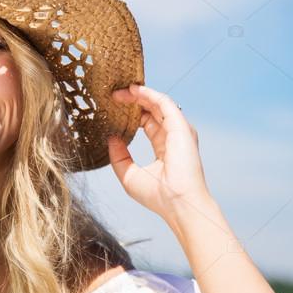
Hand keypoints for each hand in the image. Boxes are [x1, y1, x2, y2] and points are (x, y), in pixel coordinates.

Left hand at [107, 84, 211, 226]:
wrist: (177, 203)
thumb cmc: (158, 195)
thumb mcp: (129, 174)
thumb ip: (119, 156)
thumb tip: (111, 138)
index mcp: (164, 147)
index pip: (148, 122)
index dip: (131, 112)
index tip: (113, 107)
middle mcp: (173, 136)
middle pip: (152, 110)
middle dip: (134, 100)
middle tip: (113, 94)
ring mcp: (179, 130)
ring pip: (158, 103)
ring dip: (140, 93)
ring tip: (121, 89)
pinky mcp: (180, 127)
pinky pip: (163, 103)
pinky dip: (148, 94)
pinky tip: (133, 90)